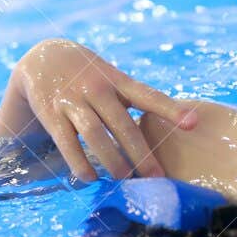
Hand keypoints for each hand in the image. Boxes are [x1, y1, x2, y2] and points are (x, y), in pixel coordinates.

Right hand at [12, 39, 197, 181]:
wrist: (43, 57)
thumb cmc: (90, 75)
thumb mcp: (112, 77)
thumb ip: (135, 98)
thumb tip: (166, 124)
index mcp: (117, 80)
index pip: (148, 95)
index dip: (171, 109)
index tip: (193, 123)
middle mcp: (97, 89)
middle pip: (122, 124)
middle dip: (141, 153)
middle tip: (157, 177)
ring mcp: (73, 100)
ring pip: (94, 134)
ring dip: (111, 159)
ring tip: (125, 179)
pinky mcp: (51, 113)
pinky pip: (66, 141)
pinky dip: (79, 162)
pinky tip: (90, 178)